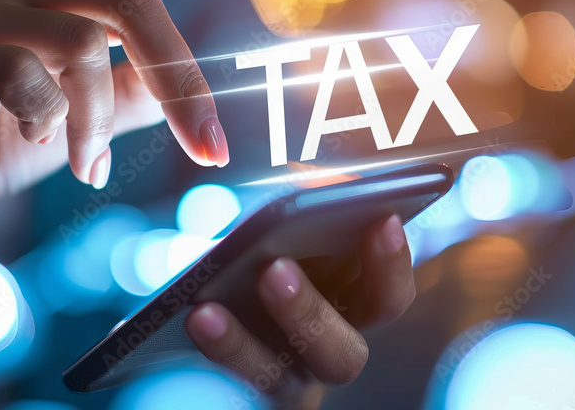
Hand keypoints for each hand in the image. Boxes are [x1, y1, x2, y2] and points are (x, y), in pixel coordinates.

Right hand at [0, 0, 256, 228]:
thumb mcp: (78, 121)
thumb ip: (127, 96)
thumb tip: (186, 92)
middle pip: (126, 1)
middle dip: (179, 78)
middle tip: (208, 148)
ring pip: (82, 45)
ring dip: (101, 123)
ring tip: (89, 170)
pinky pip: (25, 77)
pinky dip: (47, 120)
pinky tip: (32, 140)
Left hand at [185, 215, 415, 408]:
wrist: (208, 318)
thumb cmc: (261, 258)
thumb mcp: (281, 231)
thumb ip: (301, 210)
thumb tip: (308, 185)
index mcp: (351, 309)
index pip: (387, 297)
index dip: (390, 264)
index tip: (383, 220)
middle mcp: (326, 354)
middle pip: (344, 355)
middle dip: (309, 312)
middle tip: (274, 270)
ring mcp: (284, 384)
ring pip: (275, 381)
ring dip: (240, 346)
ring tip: (203, 312)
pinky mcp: (242, 398)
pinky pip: (226, 393)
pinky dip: (205, 355)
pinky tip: (183, 323)